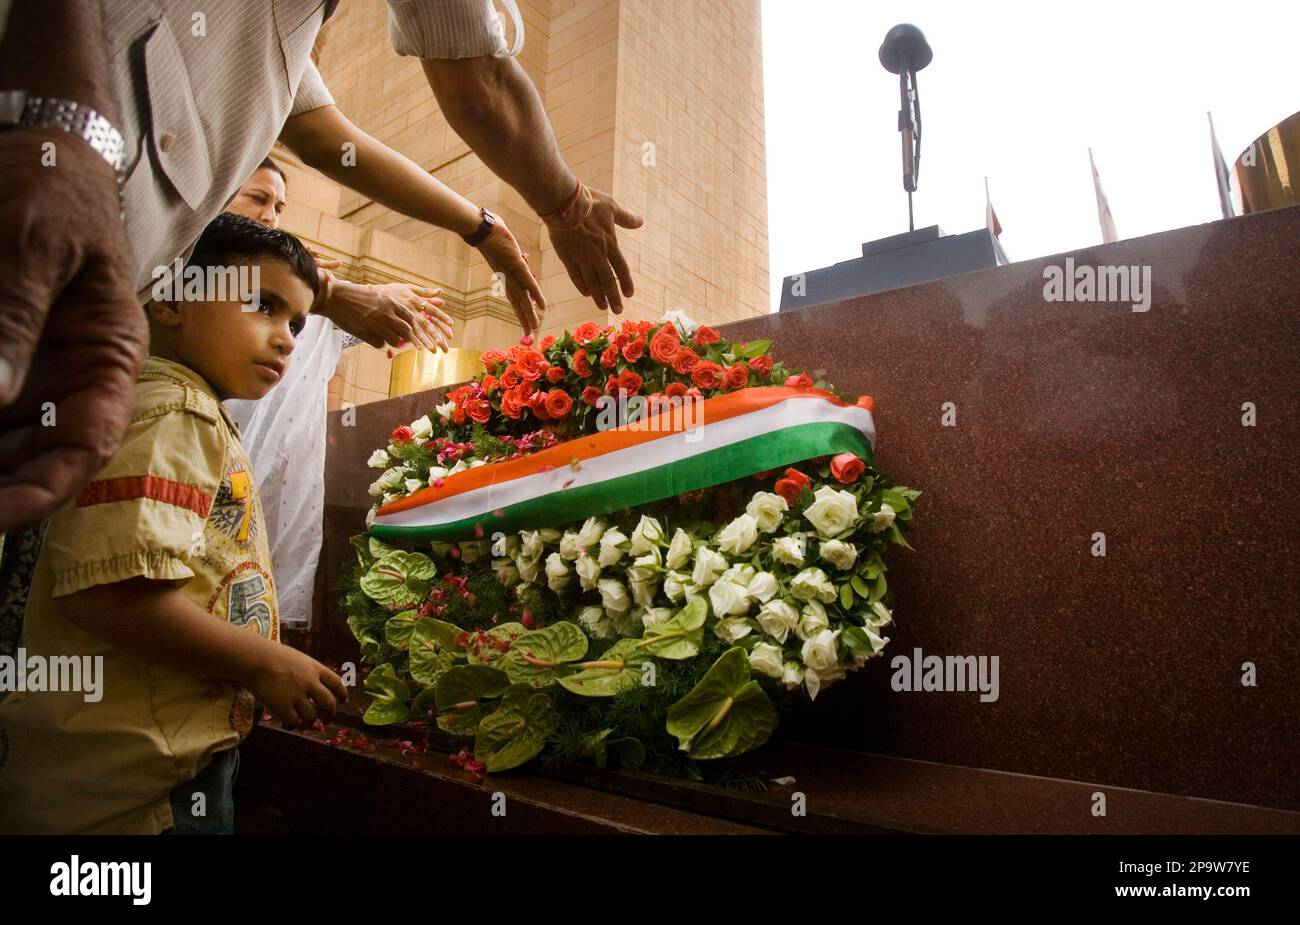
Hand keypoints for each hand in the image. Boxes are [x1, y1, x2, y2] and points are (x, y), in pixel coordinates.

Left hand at [0, 128, 146, 533]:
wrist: (33, 143)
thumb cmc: (52, 185)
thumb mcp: (33, 244)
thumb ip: (12, 318)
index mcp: (108, 355)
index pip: (87, 443)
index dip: (43, 491)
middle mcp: (70, 375)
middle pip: (35, 455)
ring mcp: (27, 367)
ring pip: (1, 437)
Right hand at [246, 645, 347, 729]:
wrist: (255, 659)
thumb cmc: (272, 655)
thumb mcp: (298, 658)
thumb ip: (307, 671)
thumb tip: (313, 684)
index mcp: (315, 668)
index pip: (337, 683)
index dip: (342, 694)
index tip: (343, 701)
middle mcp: (310, 682)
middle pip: (329, 703)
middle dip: (330, 714)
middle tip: (326, 720)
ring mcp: (297, 695)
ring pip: (311, 716)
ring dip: (309, 724)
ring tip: (303, 725)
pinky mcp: (283, 706)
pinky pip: (293, 722)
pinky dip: (292, 726)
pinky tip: (287, 725)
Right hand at [319, 278, 453, 351]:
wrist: (335, 297)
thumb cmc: (356, 296)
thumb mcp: (377, 297)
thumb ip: (389, 307)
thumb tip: (399, 319)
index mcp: (390, 303)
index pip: (410, 318)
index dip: (414, 327)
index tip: (416, 332)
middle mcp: (386, 314)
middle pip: (406, 331)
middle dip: (410, 339)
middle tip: (411, 343)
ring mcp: (376, 325)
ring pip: (395, 340)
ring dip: (395, 342)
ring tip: (391, 340)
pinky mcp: (366, 333)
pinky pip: (380, 344)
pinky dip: (381, 344)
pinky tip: (376, 339)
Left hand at [475, 217, 545, 334]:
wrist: (481, 226)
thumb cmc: (489, 229)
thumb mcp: (502, 241)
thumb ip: (507, 245)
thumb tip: (508, 242)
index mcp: (506, 274)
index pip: (515, 296)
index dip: (521, 310)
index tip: (524, 322)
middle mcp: (509, 277)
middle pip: (518, 302)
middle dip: (524, 318)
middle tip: (528, 334)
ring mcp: (512, 273)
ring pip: (523, 298)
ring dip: (530, 314)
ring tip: (533, 329)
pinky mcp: (516, 266)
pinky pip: (529, 283)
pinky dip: (537, 295)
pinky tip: (542, 306)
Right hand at [545, 185, 642, 312]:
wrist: (565, 203)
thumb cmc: (590, 202)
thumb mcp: (612, 207)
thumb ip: (626, 219)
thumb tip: (641, 221)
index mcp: (610, 244)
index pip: (621, 268)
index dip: (626, 283)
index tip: (629, 295)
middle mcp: (598, 255)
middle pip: (608, 281)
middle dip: (614, 297)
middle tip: (618, 310)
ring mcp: (582, 258)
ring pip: (592, 282)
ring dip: (599, 296)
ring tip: (603, 307)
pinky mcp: (567, 257)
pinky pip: (576, 276)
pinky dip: (582, 286)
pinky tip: (586, 294)